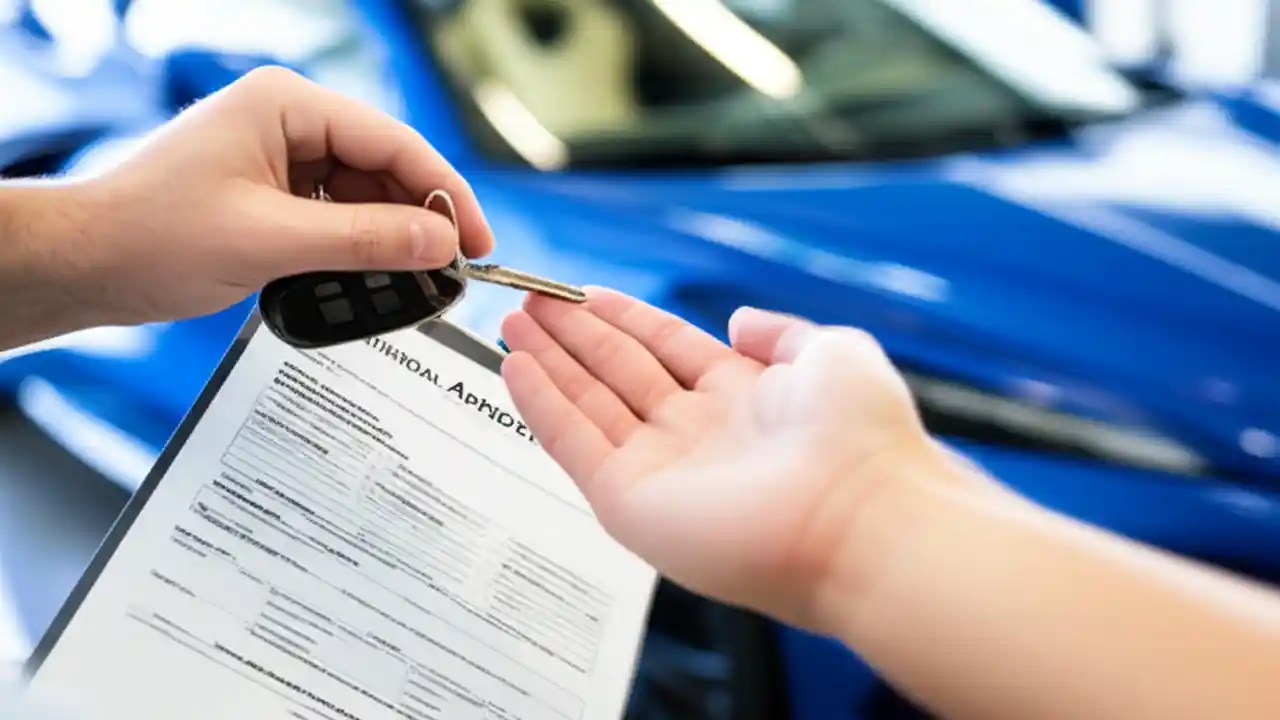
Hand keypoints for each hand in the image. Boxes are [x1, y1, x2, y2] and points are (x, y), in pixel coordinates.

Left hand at [44, 66, 492, 327]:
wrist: (86, 266)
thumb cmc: (151, 237)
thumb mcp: (271, 242)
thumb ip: (365, 241)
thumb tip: (442, 242)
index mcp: (285, 104)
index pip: (392, 142)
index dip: (445, 194)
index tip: (478, 241)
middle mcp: (287, 121)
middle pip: (385, 167)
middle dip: (421, 220)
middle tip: (454, 270)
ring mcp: (280, 157)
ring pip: (366, 195)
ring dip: (392, 239)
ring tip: (419, 282)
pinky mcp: (274, 193)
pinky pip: (339, 216)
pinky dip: (360, 248)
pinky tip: (376, 278)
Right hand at [500, 289, 994, 629]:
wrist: (861, 518)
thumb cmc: (863, 440)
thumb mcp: (831, 355)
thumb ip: (780, 333)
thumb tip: (738, 319)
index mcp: (744, 399)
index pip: (667, 349)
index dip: (624, 317)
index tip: (583, 291)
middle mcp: (699, 434)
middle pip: (620, 372)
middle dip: (575, 333)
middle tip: (532, 298)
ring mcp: (662, 470)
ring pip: (589, 404)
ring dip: (548, 361)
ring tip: (513, 320)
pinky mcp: (631, 503)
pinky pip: (574, 445)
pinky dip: (542, 405)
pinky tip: (516, 365)